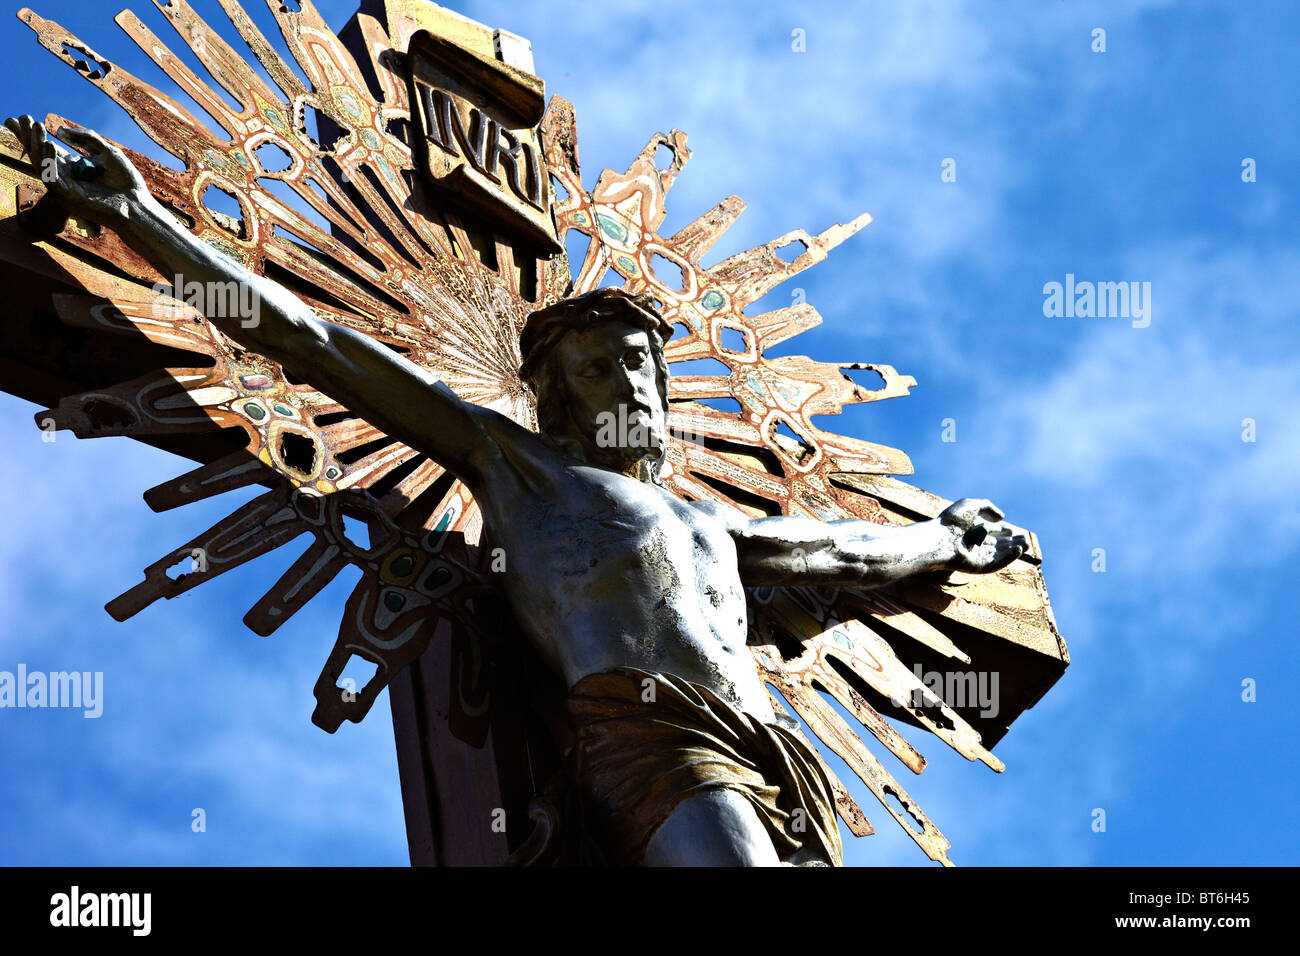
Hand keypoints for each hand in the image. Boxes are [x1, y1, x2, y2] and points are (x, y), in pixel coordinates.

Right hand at [4, 114, 152, 229]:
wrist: (137, 206)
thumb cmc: (126, 182)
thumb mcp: (107, 153)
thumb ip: (87, 139)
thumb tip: (60, 130)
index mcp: (73, 167)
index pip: (49, 149)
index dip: (36, 135)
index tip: (26, 118)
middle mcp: (65, 177)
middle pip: (40, 155)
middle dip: (31, 137)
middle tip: (24, 118)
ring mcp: (65, 188)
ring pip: (42, 165)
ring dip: (37, 145)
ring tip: (36, 126)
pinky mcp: (67, 198)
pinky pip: (52, 178)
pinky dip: (49, 161)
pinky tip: (50, 144)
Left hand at [936, 498, 1027, 573]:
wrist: (940, 539)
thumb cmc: (952, 521)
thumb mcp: (970, 506)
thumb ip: (987, 507)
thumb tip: (1002, 518)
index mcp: (969, 530)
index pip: (989, 532)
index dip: (1001, 531)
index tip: (1012, 530)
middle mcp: (973, 544)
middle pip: (996, 544)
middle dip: (1011, 542)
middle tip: (1025, 539)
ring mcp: (976, 556)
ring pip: (998, 554)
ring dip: (1014, 550)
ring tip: (1027, 544)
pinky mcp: (978, 567)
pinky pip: (996, 563)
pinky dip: (1009, 558)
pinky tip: (1019, 550)